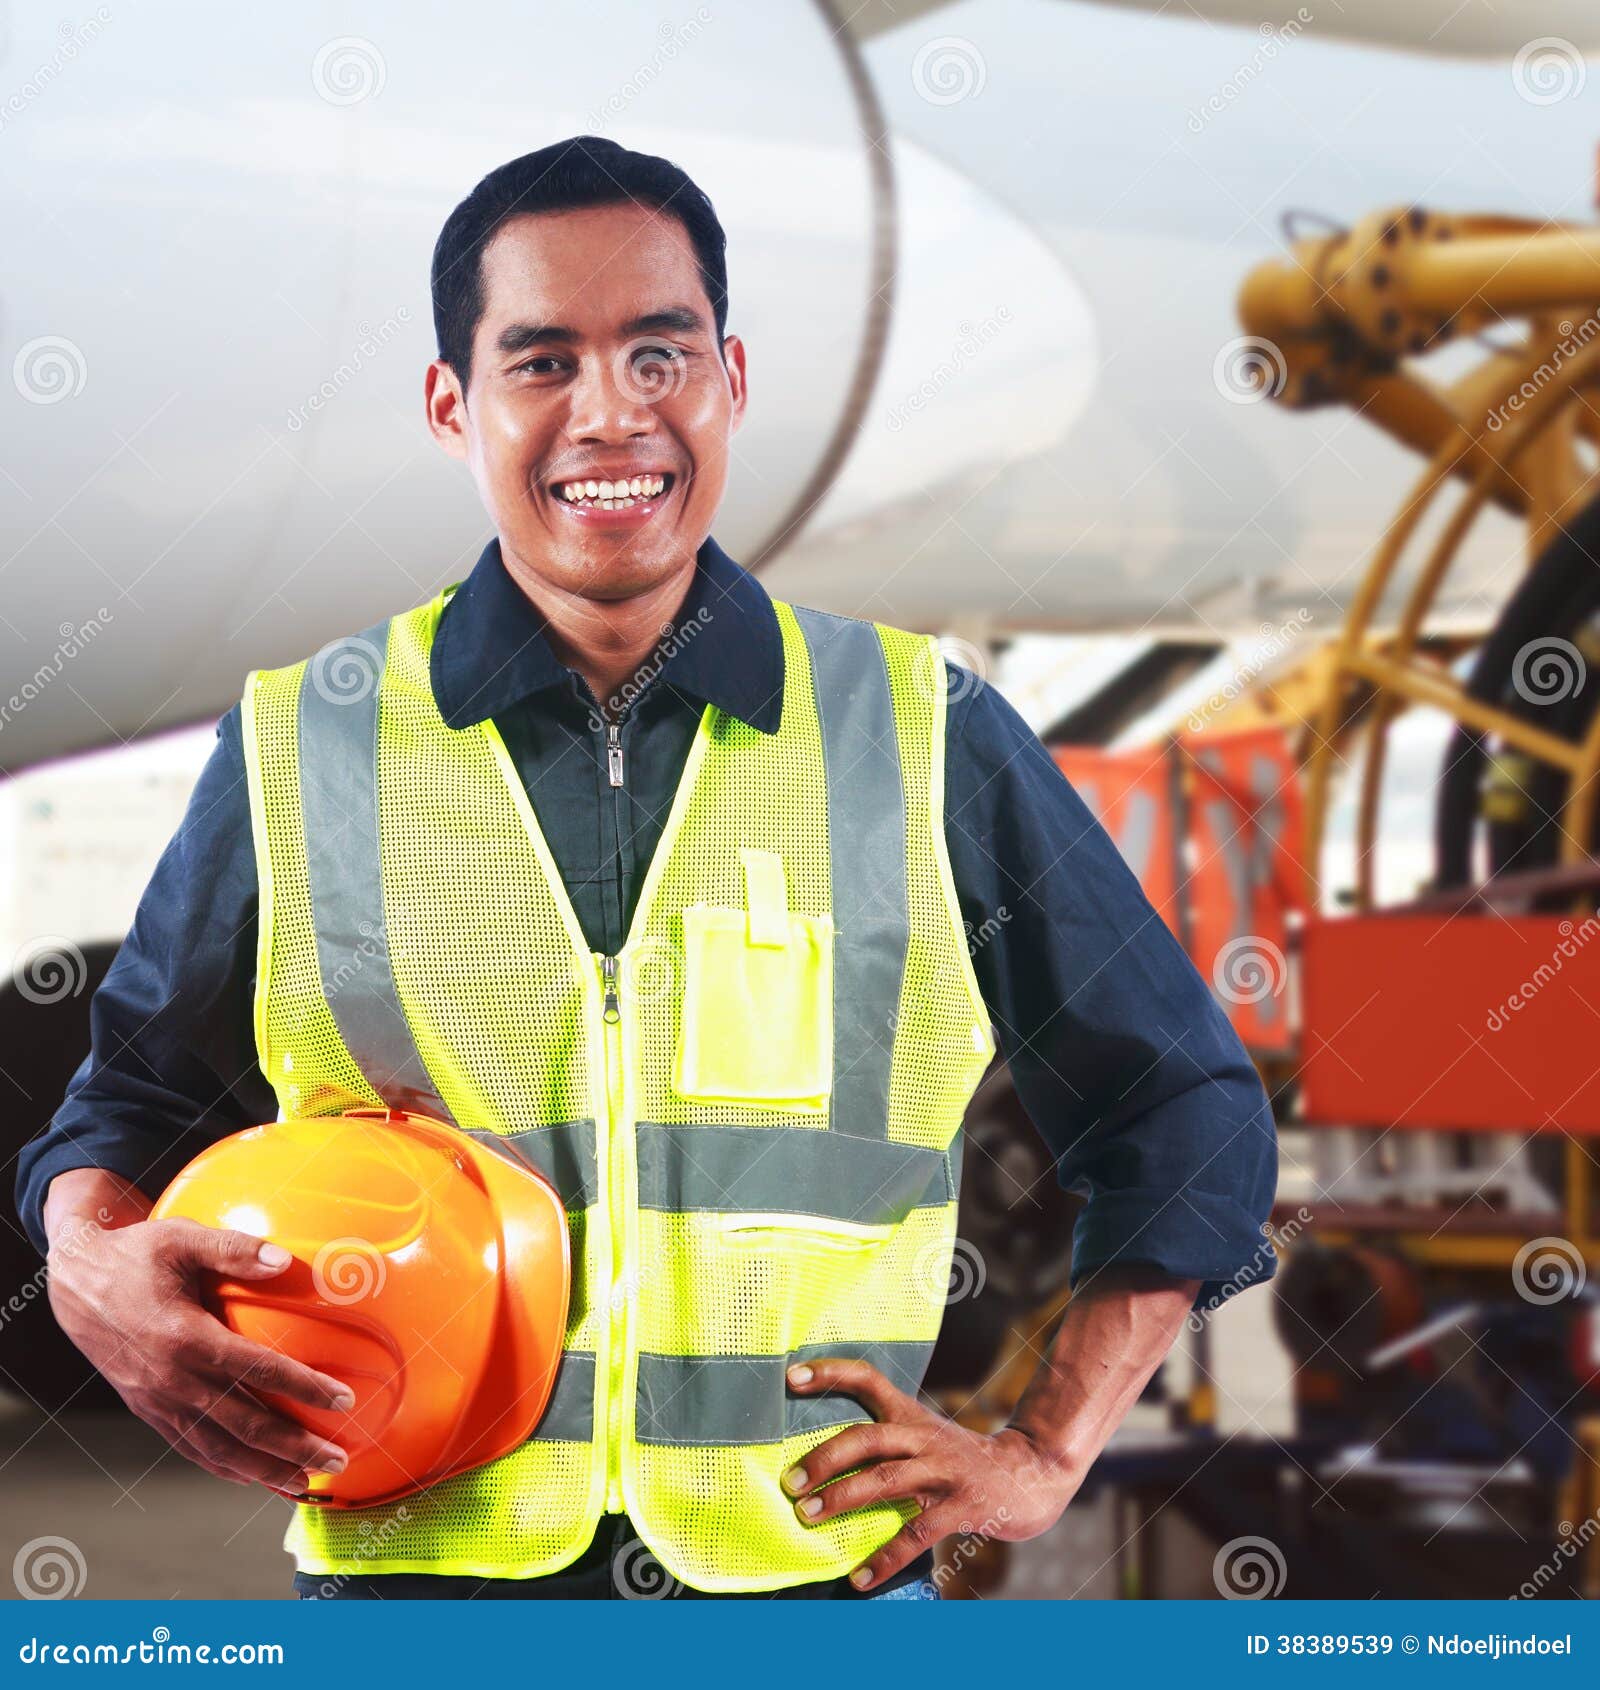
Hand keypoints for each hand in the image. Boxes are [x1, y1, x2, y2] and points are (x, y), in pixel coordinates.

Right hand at [45, 1209, 355, 1491]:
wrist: (75, 1284)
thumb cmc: (136, 1255)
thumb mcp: (182, 1237)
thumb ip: (234, 1247)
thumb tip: (284, 1259)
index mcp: (185, 1338)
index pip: (259, 1371)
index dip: (304, 1388)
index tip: (345, 1401)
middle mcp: (172, 1380)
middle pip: (244, 1426)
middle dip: (294, 1448)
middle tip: (338, 1462)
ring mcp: (157, 1402)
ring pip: (218, 1450)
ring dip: (264, 1470)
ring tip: (305, 1484)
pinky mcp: (147, 1410)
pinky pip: (191, 1448)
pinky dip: (226, 1468)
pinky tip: (254, 1476)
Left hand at [781, 1357, 1082, 1590]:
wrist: (1034, 1474)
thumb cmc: (965, 1462)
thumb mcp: (928, 1439)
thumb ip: (889, 1445)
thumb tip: (827, 1467)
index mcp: (913, 1418)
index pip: (869, 1380)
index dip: (832, 1373)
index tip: (793, 1374)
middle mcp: (925, 1438)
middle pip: (868, 1437)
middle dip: (824, 1457)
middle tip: (790, 1482)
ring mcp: (945, 1471)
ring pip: (886, 1479)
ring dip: (842, 1498)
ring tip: (806, 1517)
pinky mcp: (964, 1505)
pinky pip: (917, 1533)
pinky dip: (885, 1557)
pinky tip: (861, 1578)